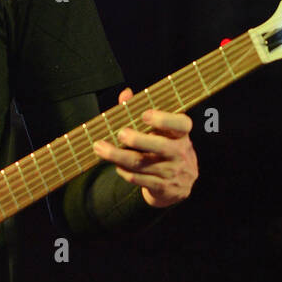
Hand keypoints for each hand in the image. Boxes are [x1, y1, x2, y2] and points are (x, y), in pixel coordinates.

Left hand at [92, 86, 197, 206]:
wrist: (181, 184)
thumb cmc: (166, 149)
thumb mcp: (162, 132)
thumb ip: (142, 111)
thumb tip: (125, 94)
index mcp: (181, 135)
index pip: (181, 124)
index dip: (164, 119)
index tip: (144, 115)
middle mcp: (180, 152)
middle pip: (159, 146)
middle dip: (137, 140)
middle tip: (120, 133)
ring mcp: (171, 171)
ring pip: (142, 163)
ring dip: (118, 156)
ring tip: (100, 147)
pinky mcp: (162, 187)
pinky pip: (138, 179)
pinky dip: (123, 171)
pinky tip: (115, 164)